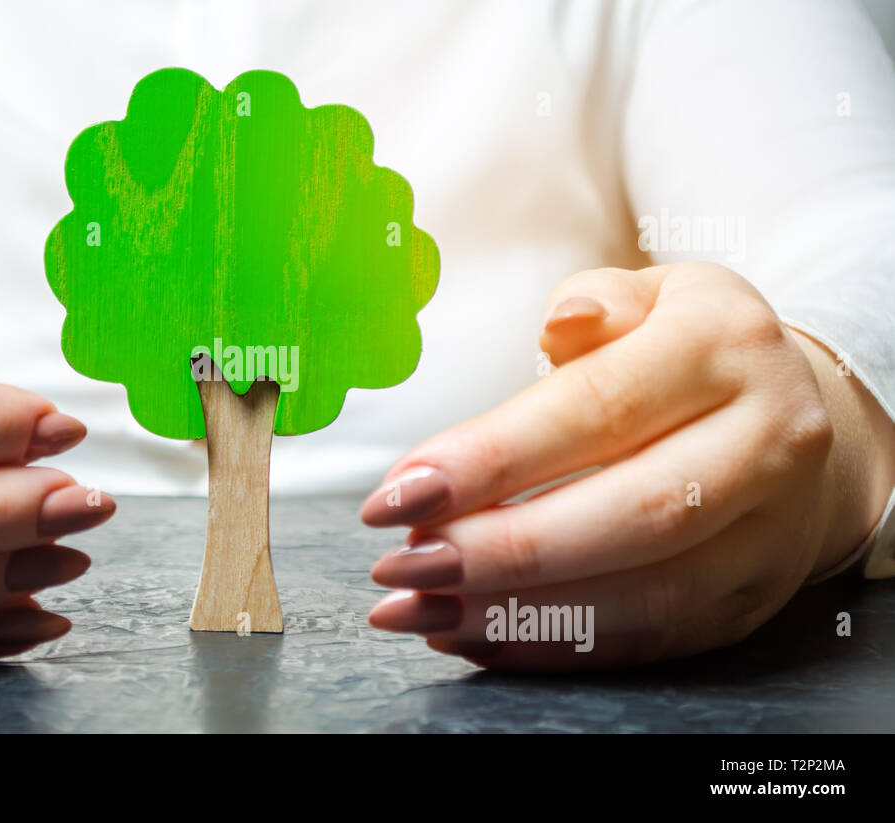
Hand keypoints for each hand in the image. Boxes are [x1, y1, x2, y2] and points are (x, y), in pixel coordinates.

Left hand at [361, 262, 894, 669]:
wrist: (801, 420)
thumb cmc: (689, 351)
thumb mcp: (653, 294)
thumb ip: (595, 303)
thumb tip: (562, 326)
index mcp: (724, 349)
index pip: (598, 410)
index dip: (492, 458)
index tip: (400, 490)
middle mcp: (767, 442)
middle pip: (631, 514)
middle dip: (501, 550)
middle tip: (402, 562)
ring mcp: (770, 532)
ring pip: (647, 595)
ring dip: (519, 617)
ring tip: (419, 608)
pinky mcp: (753, 600)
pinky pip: (652, 639)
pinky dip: (556, 647)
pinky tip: (474, 634)